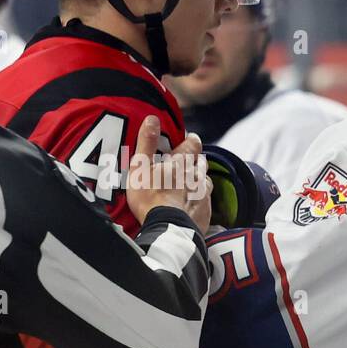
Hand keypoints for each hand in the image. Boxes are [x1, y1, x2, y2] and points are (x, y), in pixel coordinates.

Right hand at [127, 115, 212, 232]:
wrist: (167, 229)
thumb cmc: (150, 197)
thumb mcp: (140, 167)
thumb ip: (146, 142)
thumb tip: (152, 118)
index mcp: (181, 163)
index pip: (192, 144)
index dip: (191, 140)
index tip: (188, 139)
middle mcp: (196, 176)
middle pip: (200, 162)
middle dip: (194, 160)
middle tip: (185, 163)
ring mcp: (203, 195)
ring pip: (206, 181)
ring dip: (199, 180)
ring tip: (188, 185)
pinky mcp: (205, 213)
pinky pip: (206, 201)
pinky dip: (200, 200)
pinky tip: (191, 205)